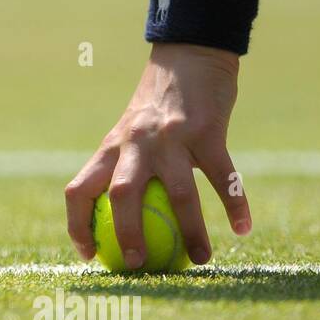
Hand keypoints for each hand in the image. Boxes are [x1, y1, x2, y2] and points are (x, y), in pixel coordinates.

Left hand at [65, 43, 251, 266]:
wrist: (190, 54)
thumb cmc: (158, 105)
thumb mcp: (129, 133)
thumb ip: (121, 168)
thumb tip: (119, 224)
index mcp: (111, 147)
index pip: (79, 190)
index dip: (77, 226)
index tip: (89, 255)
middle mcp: (135, 143)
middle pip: (122, 195)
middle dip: (126, 235)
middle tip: (137, 265)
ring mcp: (171, 137)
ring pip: (180, 193)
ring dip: (191, 231)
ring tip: (201, 259)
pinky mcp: (207, 131)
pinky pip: (223, 176)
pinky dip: (235, 204)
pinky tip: (243, 229)